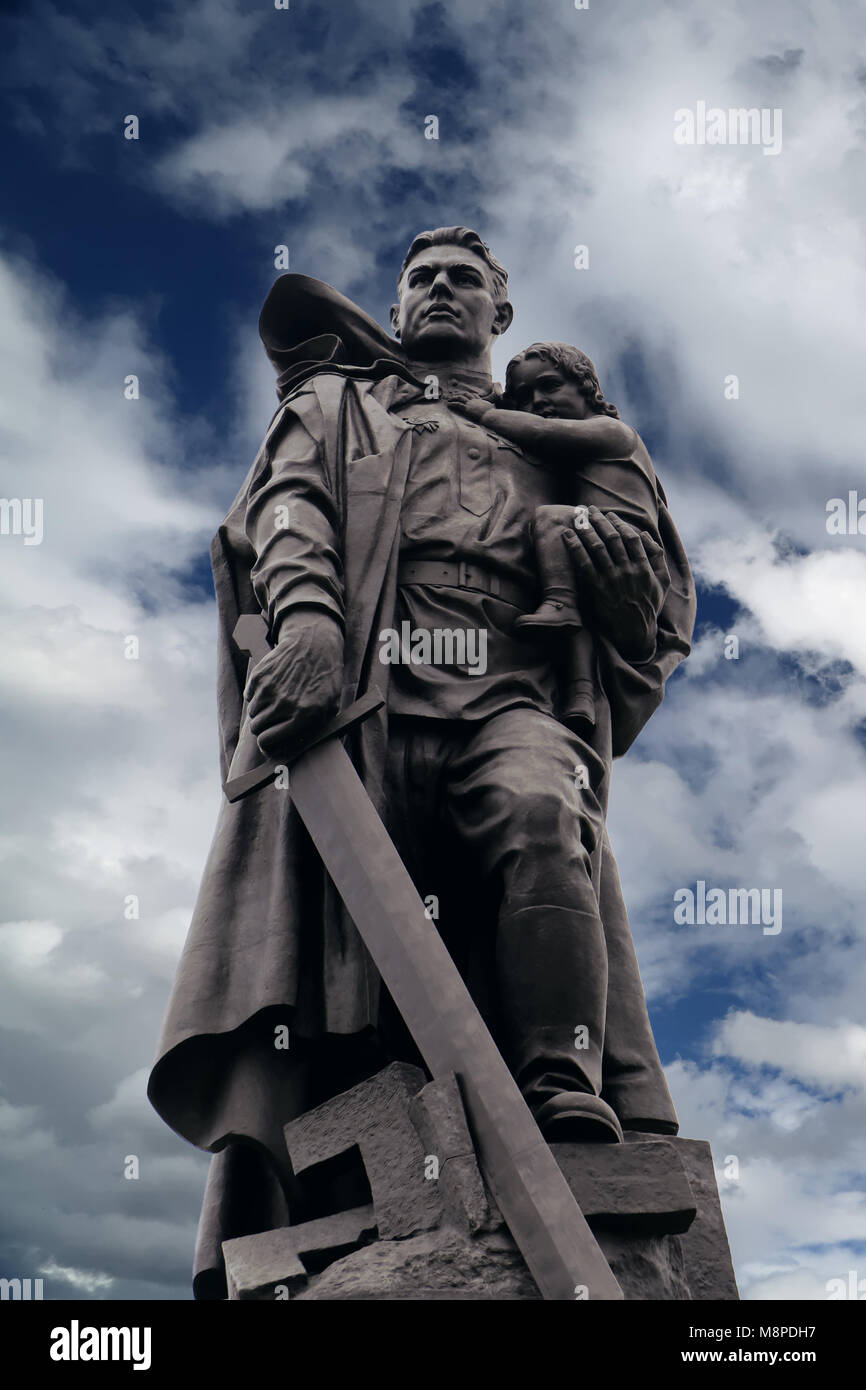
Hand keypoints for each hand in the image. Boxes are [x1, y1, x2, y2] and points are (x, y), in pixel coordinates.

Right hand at [246, 610, 342, 755]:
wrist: (315, 644)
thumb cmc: (325, 679)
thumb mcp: (329, 707)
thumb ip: (312, 731)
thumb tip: (290, 751)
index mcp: (303, 716)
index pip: (268, 742)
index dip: (267, 746)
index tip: (269, 744)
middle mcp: (284, 704)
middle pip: (257, 729)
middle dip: (264, 729)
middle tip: (274, 721)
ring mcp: (269, 689)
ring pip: (252, 713)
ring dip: (261, 712)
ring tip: (277, 701)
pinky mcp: (260, 676)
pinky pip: (249, 696)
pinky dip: (257, 696)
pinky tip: (273, 687)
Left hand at [445, 384, 494, 421]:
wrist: (490, 415)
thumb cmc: (492, 414)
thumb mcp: (492, 408)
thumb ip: (491, 407)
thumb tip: (493, 407)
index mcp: (480, 400)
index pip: (473, 395)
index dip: (468, 394)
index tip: (464, 394)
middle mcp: (474, 400)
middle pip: (465, 394)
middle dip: (459, 394)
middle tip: (454, 396)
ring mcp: (470, 403)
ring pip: (460, 398)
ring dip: (454, 398)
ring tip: (449, 399)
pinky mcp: (467, 408)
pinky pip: (458, 404)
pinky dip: (452, 404)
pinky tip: (448, 404)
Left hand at [563, 507, 669, 659]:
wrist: (635, 632)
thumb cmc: (649, 605)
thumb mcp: (663, 582)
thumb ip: (657, 557)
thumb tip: (646, 535)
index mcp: (644, 567)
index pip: (631, 538)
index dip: (619, 523)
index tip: (610, 514)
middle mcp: (628, 571)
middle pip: (612, 539)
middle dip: (600, 521)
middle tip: (589, 509)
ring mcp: (612, 580)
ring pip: (597, 548)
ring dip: (586, 530)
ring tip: (578, 517)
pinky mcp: (598, 589)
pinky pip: (584, 565)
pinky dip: (575, 548)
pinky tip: (568, 536)